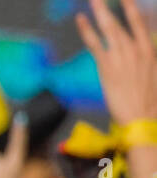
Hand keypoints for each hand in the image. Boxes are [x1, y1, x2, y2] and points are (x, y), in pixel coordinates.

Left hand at [78, 0, 156, 127]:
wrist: (142, 115)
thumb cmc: (149, 99)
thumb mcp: (153, 72)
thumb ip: (146, 57)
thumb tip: (142, 48)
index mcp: (149, 48)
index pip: (140, 20)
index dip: (131, 7)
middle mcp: (136, 48)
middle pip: (121, 21)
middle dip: (111, 6)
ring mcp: (121, 56)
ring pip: (108, 27)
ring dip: (100, 11)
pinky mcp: (107, 67)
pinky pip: (94, 43)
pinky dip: (87, 30)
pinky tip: (80, 19)